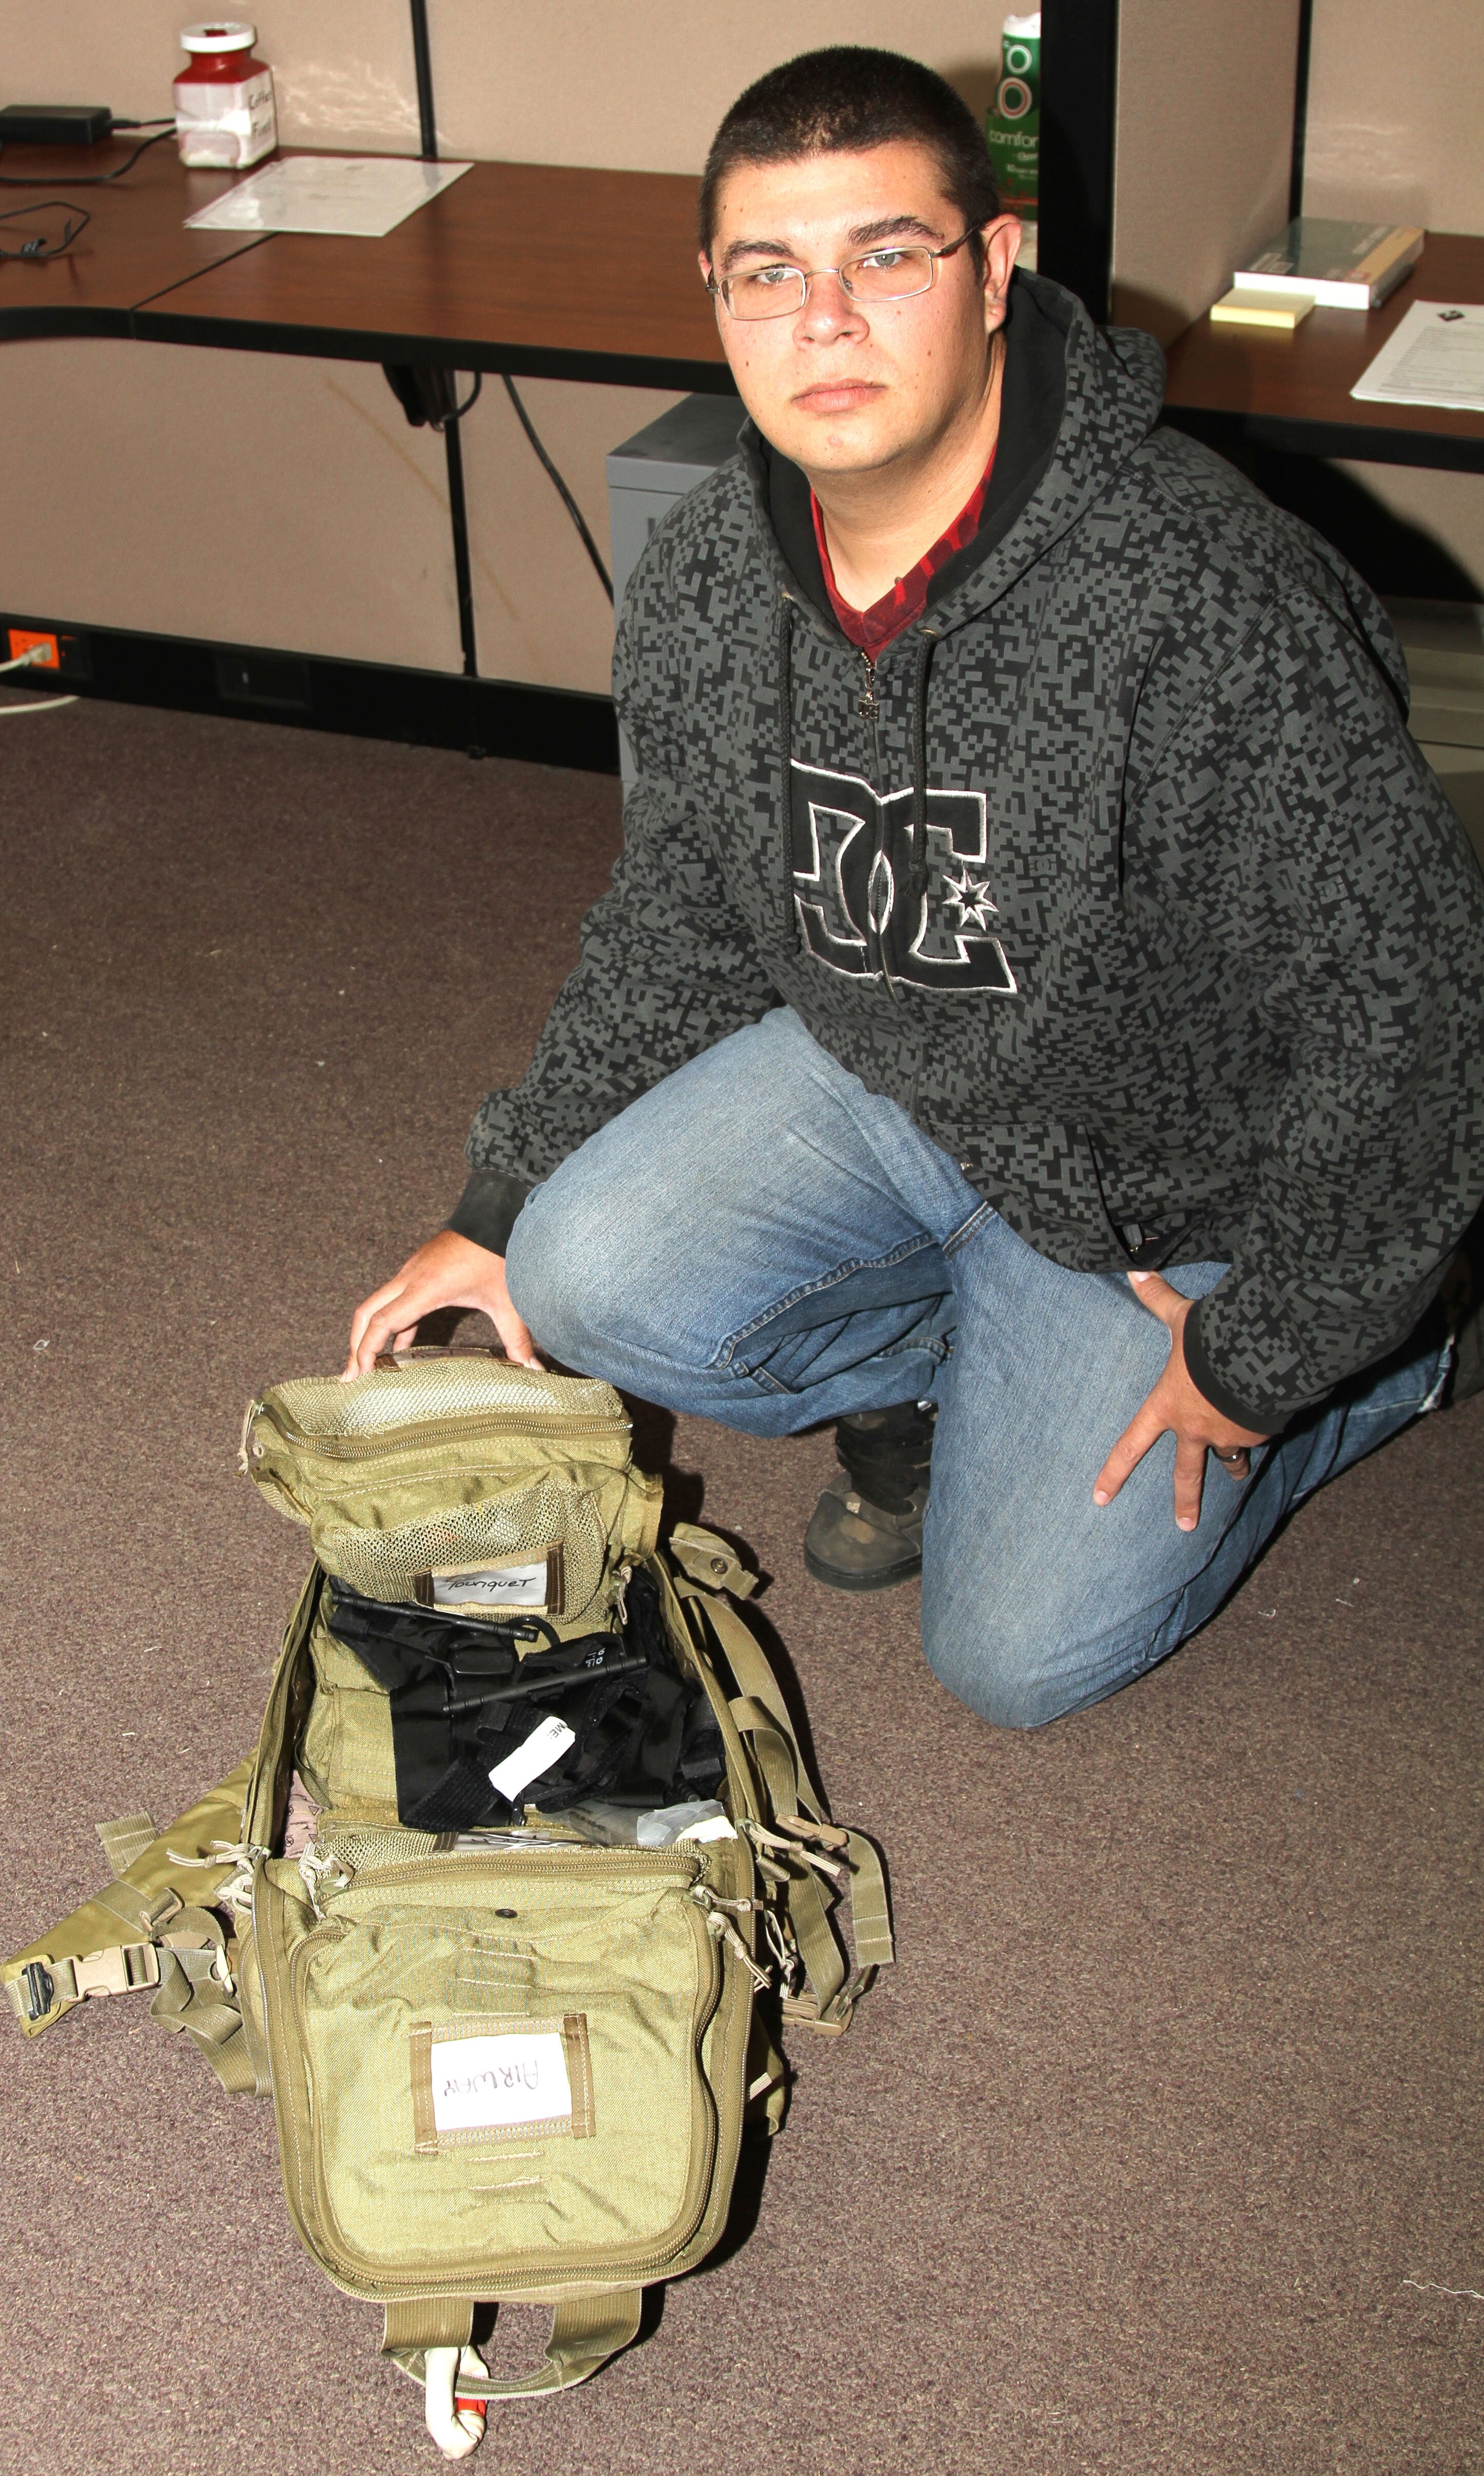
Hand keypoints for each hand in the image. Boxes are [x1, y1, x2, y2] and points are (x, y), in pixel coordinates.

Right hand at [344, 1230, 540, 1376]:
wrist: (498, 1214)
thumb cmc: (500, 1253)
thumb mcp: (509, 1301)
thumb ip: (518, 1339)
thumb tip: (533, 1371)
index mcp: (426, 1287)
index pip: (382, 1321)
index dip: (366, 1349)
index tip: (359, 1374)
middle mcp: (411, 1278)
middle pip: (366, 1313)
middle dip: (355, 1345)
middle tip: (349, 1378)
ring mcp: (412, 1272)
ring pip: (376, 1305)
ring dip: (368, 1334)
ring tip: (366, 1368)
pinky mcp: (419, 1270)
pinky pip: (396, 1300)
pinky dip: (391, 1324)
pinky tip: (399, 1349)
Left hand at [1093, 1269, 1267, 1530]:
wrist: (1259, 1356)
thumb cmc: (1211, 1340)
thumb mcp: (1182, 1318)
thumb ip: (1158, 1298)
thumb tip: (1133, 1267)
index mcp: (1168, 1407)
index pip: (1131, 1445)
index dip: (1114, 1472)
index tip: (1099, 1499)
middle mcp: (1196, 1429)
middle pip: (1187, 1474)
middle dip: (1186, 1502)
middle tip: (1185, 1526)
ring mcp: (1230, 1436)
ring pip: (1232, 1457)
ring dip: (1237, 1465)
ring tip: (1241, 1475)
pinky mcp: (1261, 1433)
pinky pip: (1261, 1431)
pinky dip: (1264, 1423)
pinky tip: (1273, 1404)